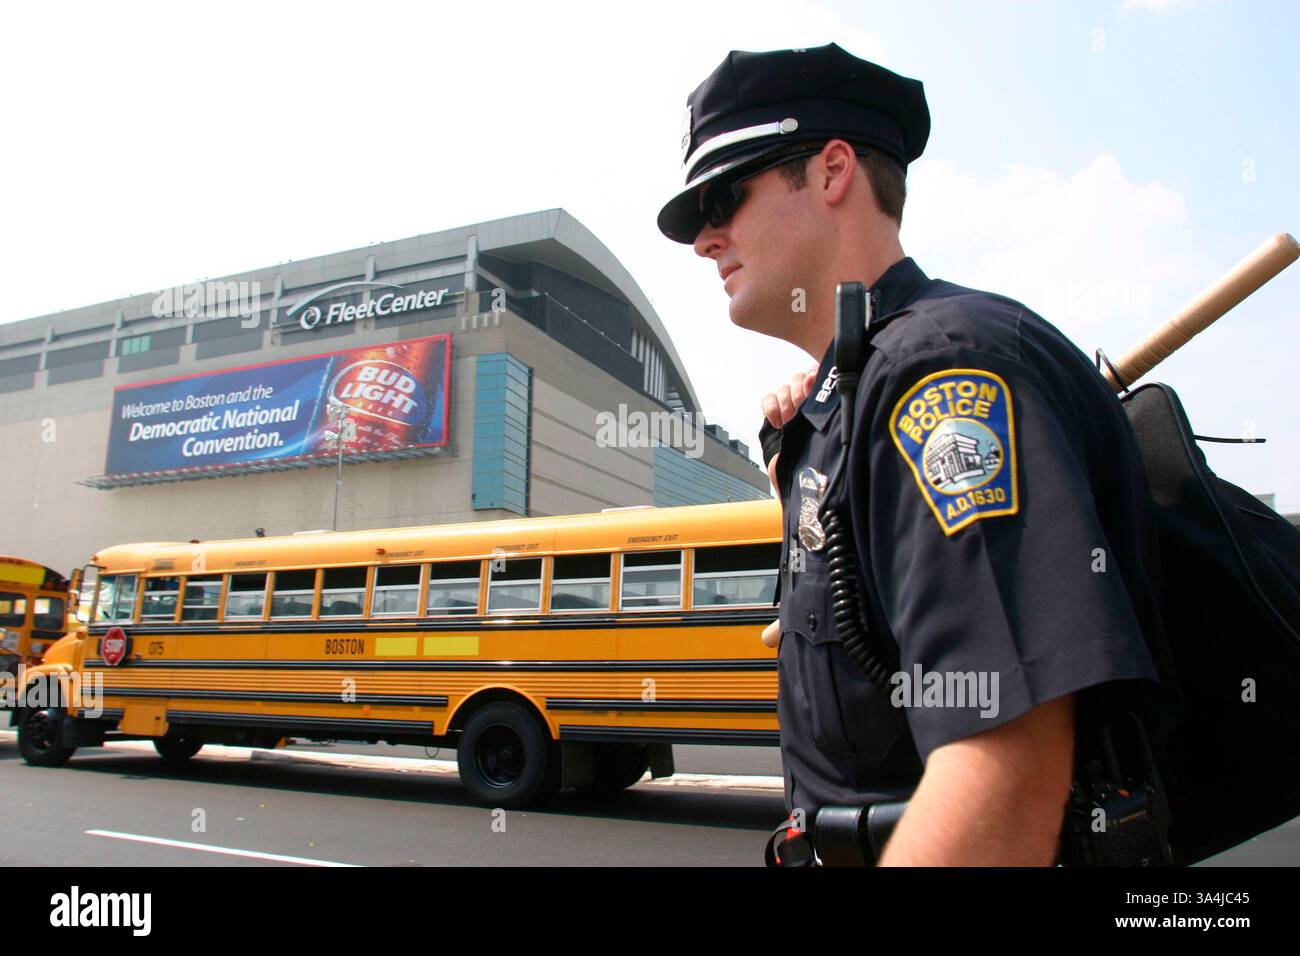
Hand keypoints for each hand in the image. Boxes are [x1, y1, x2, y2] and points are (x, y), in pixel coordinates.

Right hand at [762, 364, 819, 492]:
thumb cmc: (822, 462)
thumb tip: (817, 380)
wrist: (801, 484)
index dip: (814, 378)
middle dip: (799, 392)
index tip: (813, 389)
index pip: (819, 375)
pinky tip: (777, 424)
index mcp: (827, 403)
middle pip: (800, 377)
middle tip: (799, 411)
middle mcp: (808, 402)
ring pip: (784, 387)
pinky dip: (771, 407)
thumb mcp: (831, 433)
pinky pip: (768, 398)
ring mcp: (789, 408)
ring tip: (788, 423)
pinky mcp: (773, 415)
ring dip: (785, 403)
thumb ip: (825, 406)